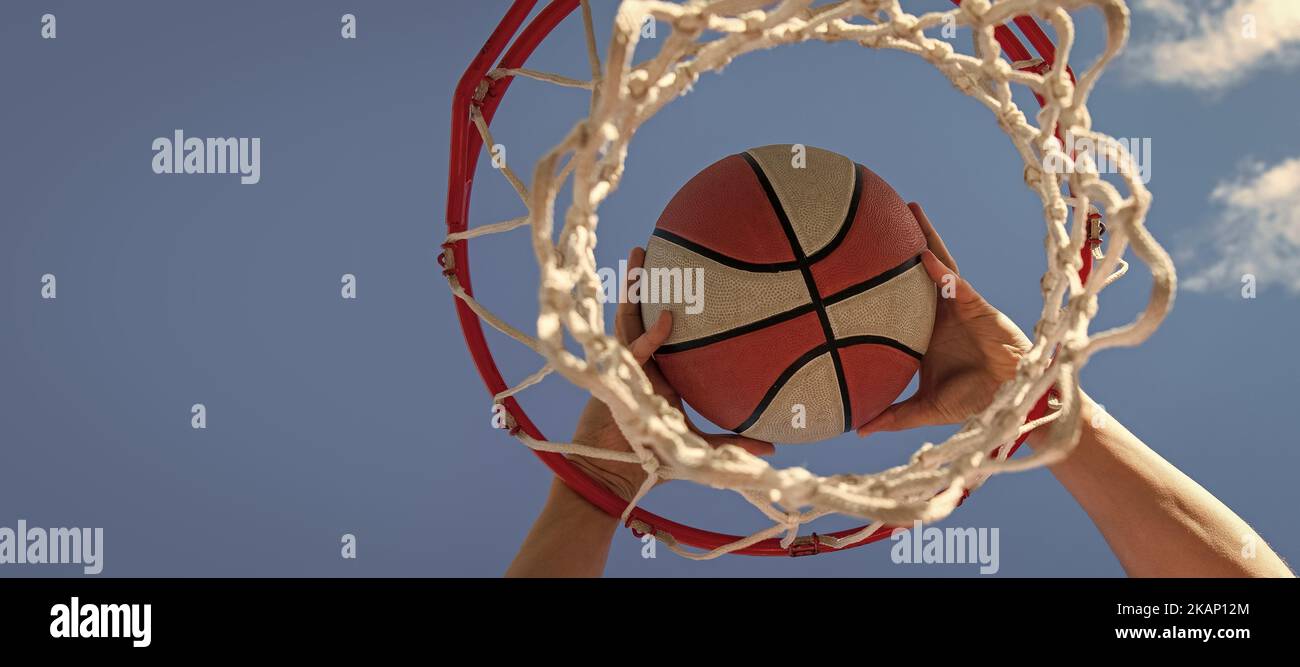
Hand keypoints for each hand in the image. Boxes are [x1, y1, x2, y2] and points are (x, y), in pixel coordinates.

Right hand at [567, 247, 773, 500]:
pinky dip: (652, 334)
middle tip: (660, 248)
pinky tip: (667, 318)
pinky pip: (634, 348)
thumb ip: (730, 442)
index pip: (661, 328)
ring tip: (641, 254)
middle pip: (642, 312)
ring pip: (630, 318)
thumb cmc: (653, 460)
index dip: (667, 303)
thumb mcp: (697, 447)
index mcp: (659, 371)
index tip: (688, 277)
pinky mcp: (617, 377)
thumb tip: (774, 447)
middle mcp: (642, 363)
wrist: (616, 473)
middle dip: (647, 281)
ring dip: (635, 288)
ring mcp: (627, 366)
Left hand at [857, 203, 1031, 436]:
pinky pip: (957, 283)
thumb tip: (857, 428)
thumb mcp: (925, 408)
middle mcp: (938, 313)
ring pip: (938, 265)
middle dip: (902, 243)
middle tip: (878, 215)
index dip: (882, 276)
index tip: (854, 259)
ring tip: (908, 210)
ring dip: (924, 238)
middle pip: (915, 271)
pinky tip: (925, 255)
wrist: (1010, 403)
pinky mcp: (979, 306)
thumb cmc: (972, 401)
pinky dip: (942, 270)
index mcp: (922, 330)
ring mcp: (958, 306)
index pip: (897, 296)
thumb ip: (893, 415)